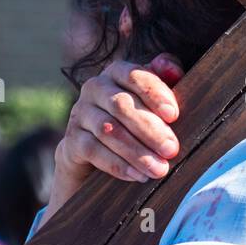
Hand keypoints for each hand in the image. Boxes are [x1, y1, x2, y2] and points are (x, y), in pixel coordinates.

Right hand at [44, 54, 182, 224]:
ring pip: (108, 130)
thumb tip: (173, 69)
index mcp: (117, 72)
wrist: (93, 149)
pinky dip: (117, 164)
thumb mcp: (151, 99)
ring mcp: (80, 113)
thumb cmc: (134, 119)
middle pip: (121, 105)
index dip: (154, 93)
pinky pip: (93, 150)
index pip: (135, 76)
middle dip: (149, 129)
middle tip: (171, 150)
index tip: (174, 115)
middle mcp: (95, 87)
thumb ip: (164, 80)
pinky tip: (137, 175)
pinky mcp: (71, 140)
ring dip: (136, 152)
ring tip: (159, 169)